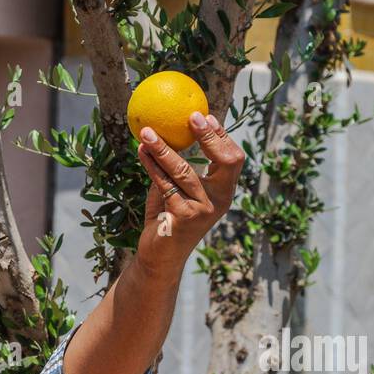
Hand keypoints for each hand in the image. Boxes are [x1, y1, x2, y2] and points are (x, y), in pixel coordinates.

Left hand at [134, 112, 243, 276]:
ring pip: (184, 170)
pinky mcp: (183, 218)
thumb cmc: (168, 220)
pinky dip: (151, 166)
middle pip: (225, 161)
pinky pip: (165, 184)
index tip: (203, 115)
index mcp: (224, 191)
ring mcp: (203, 210)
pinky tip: (141, 152)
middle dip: (209, 136)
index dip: (220, 135)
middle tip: (190, 117)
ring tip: (148, 132)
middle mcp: (220, 200)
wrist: (159, 258)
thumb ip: (179, 168)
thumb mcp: (177, 191)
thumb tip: (169, 132)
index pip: (232, 158)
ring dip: (164, 149)